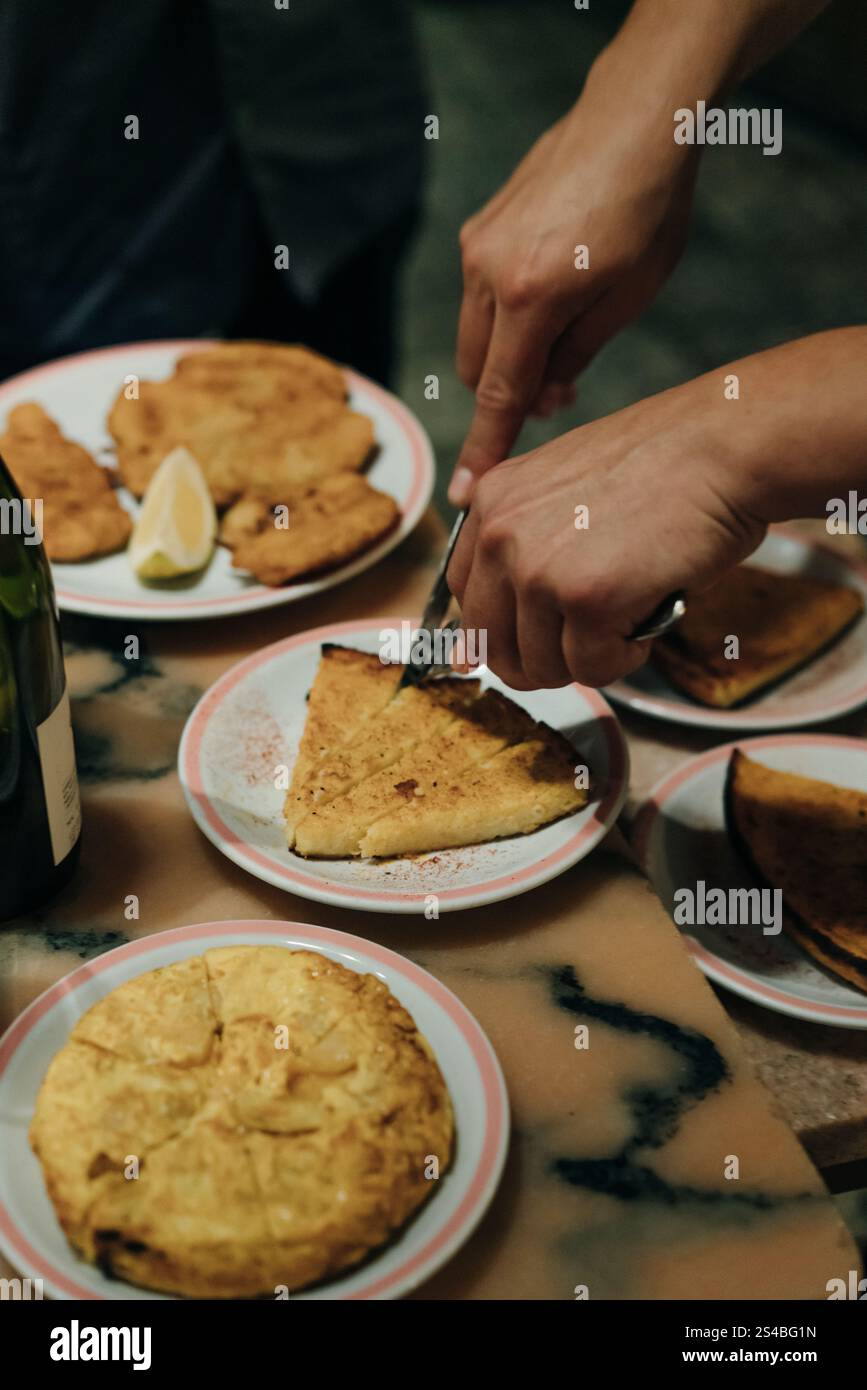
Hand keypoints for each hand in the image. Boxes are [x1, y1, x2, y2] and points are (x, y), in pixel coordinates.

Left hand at [447, 376, 766, 689]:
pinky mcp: (586, 600)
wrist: (724, 447)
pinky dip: (627, 657)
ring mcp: (539, 569)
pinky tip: (650, 610)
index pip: (463, 597)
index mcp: (491, 501)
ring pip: (542, 667)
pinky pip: (592, 669)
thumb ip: (520, 553)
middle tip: (594, 634)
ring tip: (631, 608)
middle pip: (493, 646)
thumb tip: (462, 655)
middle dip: (544, 657)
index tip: (542, 630)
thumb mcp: (566, 492)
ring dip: (591, 655)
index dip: (505, 628)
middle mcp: (501, 534)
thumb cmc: (663, 467)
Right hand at [450, 103, 696, 505]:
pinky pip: (478, 297)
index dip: (484, 450)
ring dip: (506, 353)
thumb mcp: (629, 298)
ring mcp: (477, 247)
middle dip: (508, 394)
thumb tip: (539, 399)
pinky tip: (552, 291)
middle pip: (477, 371)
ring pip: (473, 335)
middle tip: (560, 389)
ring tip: (564, 333)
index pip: (499, 396)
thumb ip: (575, 357)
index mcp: (531, 296)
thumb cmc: (649, 210)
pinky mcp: (478, 228)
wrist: (635, 119)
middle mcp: (489, 272)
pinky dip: (504, 316)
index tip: (464, 495)